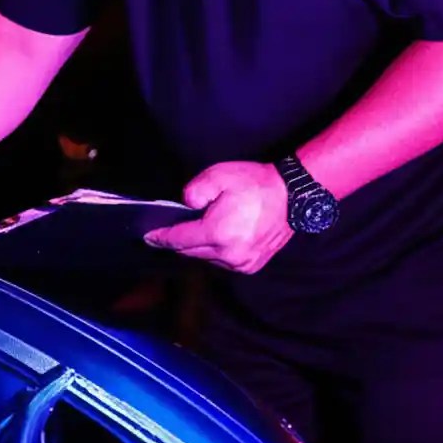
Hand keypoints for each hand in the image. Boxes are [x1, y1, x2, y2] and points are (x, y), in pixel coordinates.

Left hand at [142, 162, 292, 273]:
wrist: (293, 196)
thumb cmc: (255, 184)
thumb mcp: (218, 176)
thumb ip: (194, 192)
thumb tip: (185, 207)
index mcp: (218, 233)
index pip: (179, 240)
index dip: (161, 238)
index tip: (148, 237)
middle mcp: (229, 254)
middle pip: (190, 252)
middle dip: (179, 241)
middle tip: (172, 229)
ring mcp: (242, 263)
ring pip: (206, 258)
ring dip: (199, 246)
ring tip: (200, 229)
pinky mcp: (252, 265)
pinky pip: (223, 262)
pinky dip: (216, 252)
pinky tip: (217, 237)